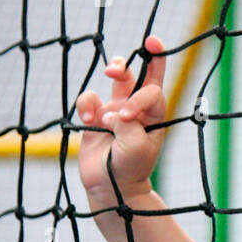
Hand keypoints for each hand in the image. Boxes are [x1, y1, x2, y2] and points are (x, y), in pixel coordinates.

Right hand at [76, 35, 167, 203]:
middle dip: (142, 57)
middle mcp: (137, 107)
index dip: (141, 95)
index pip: (153, 90)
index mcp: (154, 114)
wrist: (111, 186)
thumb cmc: (131, 167)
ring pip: (118, 77)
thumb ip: (127, 125)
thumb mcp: (137, 147)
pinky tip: (88, 120)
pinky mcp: (95, 116)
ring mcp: (116, 109)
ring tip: (110, 72)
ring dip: (115, 68)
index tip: (127, 115)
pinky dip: (86, 104)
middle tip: (132, 56)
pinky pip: (90, 99)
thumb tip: (110, 113)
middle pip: (143, 73)